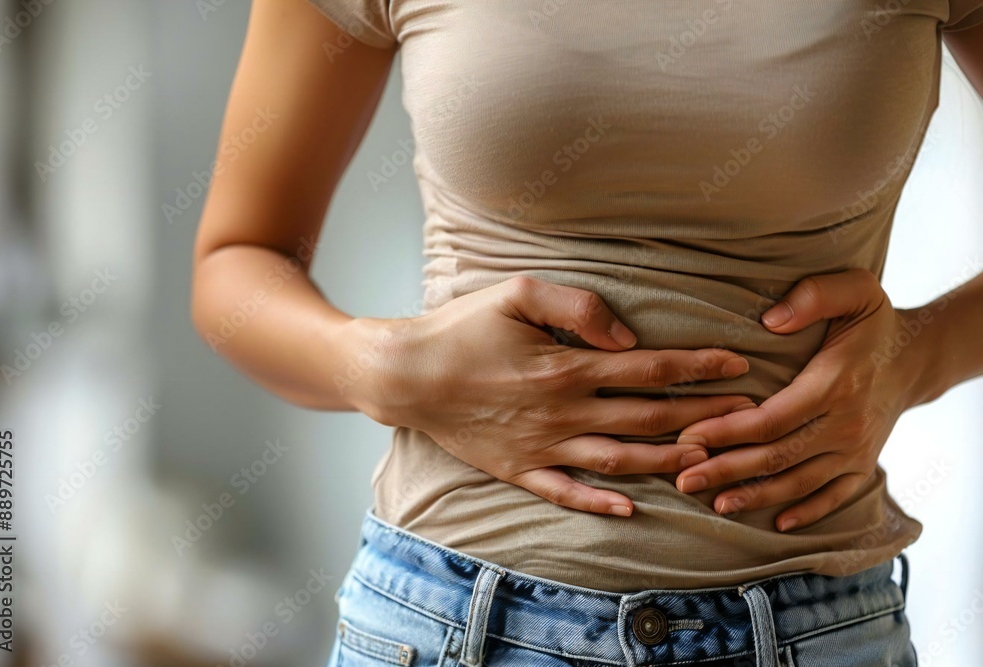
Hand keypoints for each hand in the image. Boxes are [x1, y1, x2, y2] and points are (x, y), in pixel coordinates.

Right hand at [344, 275, 755, 516]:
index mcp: (567, 367)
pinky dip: (601, 503)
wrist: (406, 376)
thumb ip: (578, 306)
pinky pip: (567, 492)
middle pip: (647, 417)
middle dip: (702, 415)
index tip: (739, 365)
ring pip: (619, 459)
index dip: (699, 366)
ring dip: (667, 460)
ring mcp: (542, 446)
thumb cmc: (460, 328)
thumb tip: (626, 336)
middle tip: (747, 416)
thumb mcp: (516, 293)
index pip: (651, 368)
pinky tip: (631, 508)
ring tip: (707, 459)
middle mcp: (562, 412)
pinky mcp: (519, 469)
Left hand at [673, 268, 925, 531]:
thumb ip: (813, 296)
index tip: (688, 437)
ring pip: (799, 482)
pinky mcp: (864, 464)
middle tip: (683, 480)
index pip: (770, 418)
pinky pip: (835, 496)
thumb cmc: (873, 322)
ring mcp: (857, 449)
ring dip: (756, 496)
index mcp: (834, 384)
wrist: (917, 357)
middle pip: (776, 456)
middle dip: (726, 470)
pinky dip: (807, 512)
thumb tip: (771, 321)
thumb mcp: (853, 290)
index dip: (726, 431)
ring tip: (715, 504)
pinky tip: (776, 524)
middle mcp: (846, 424)